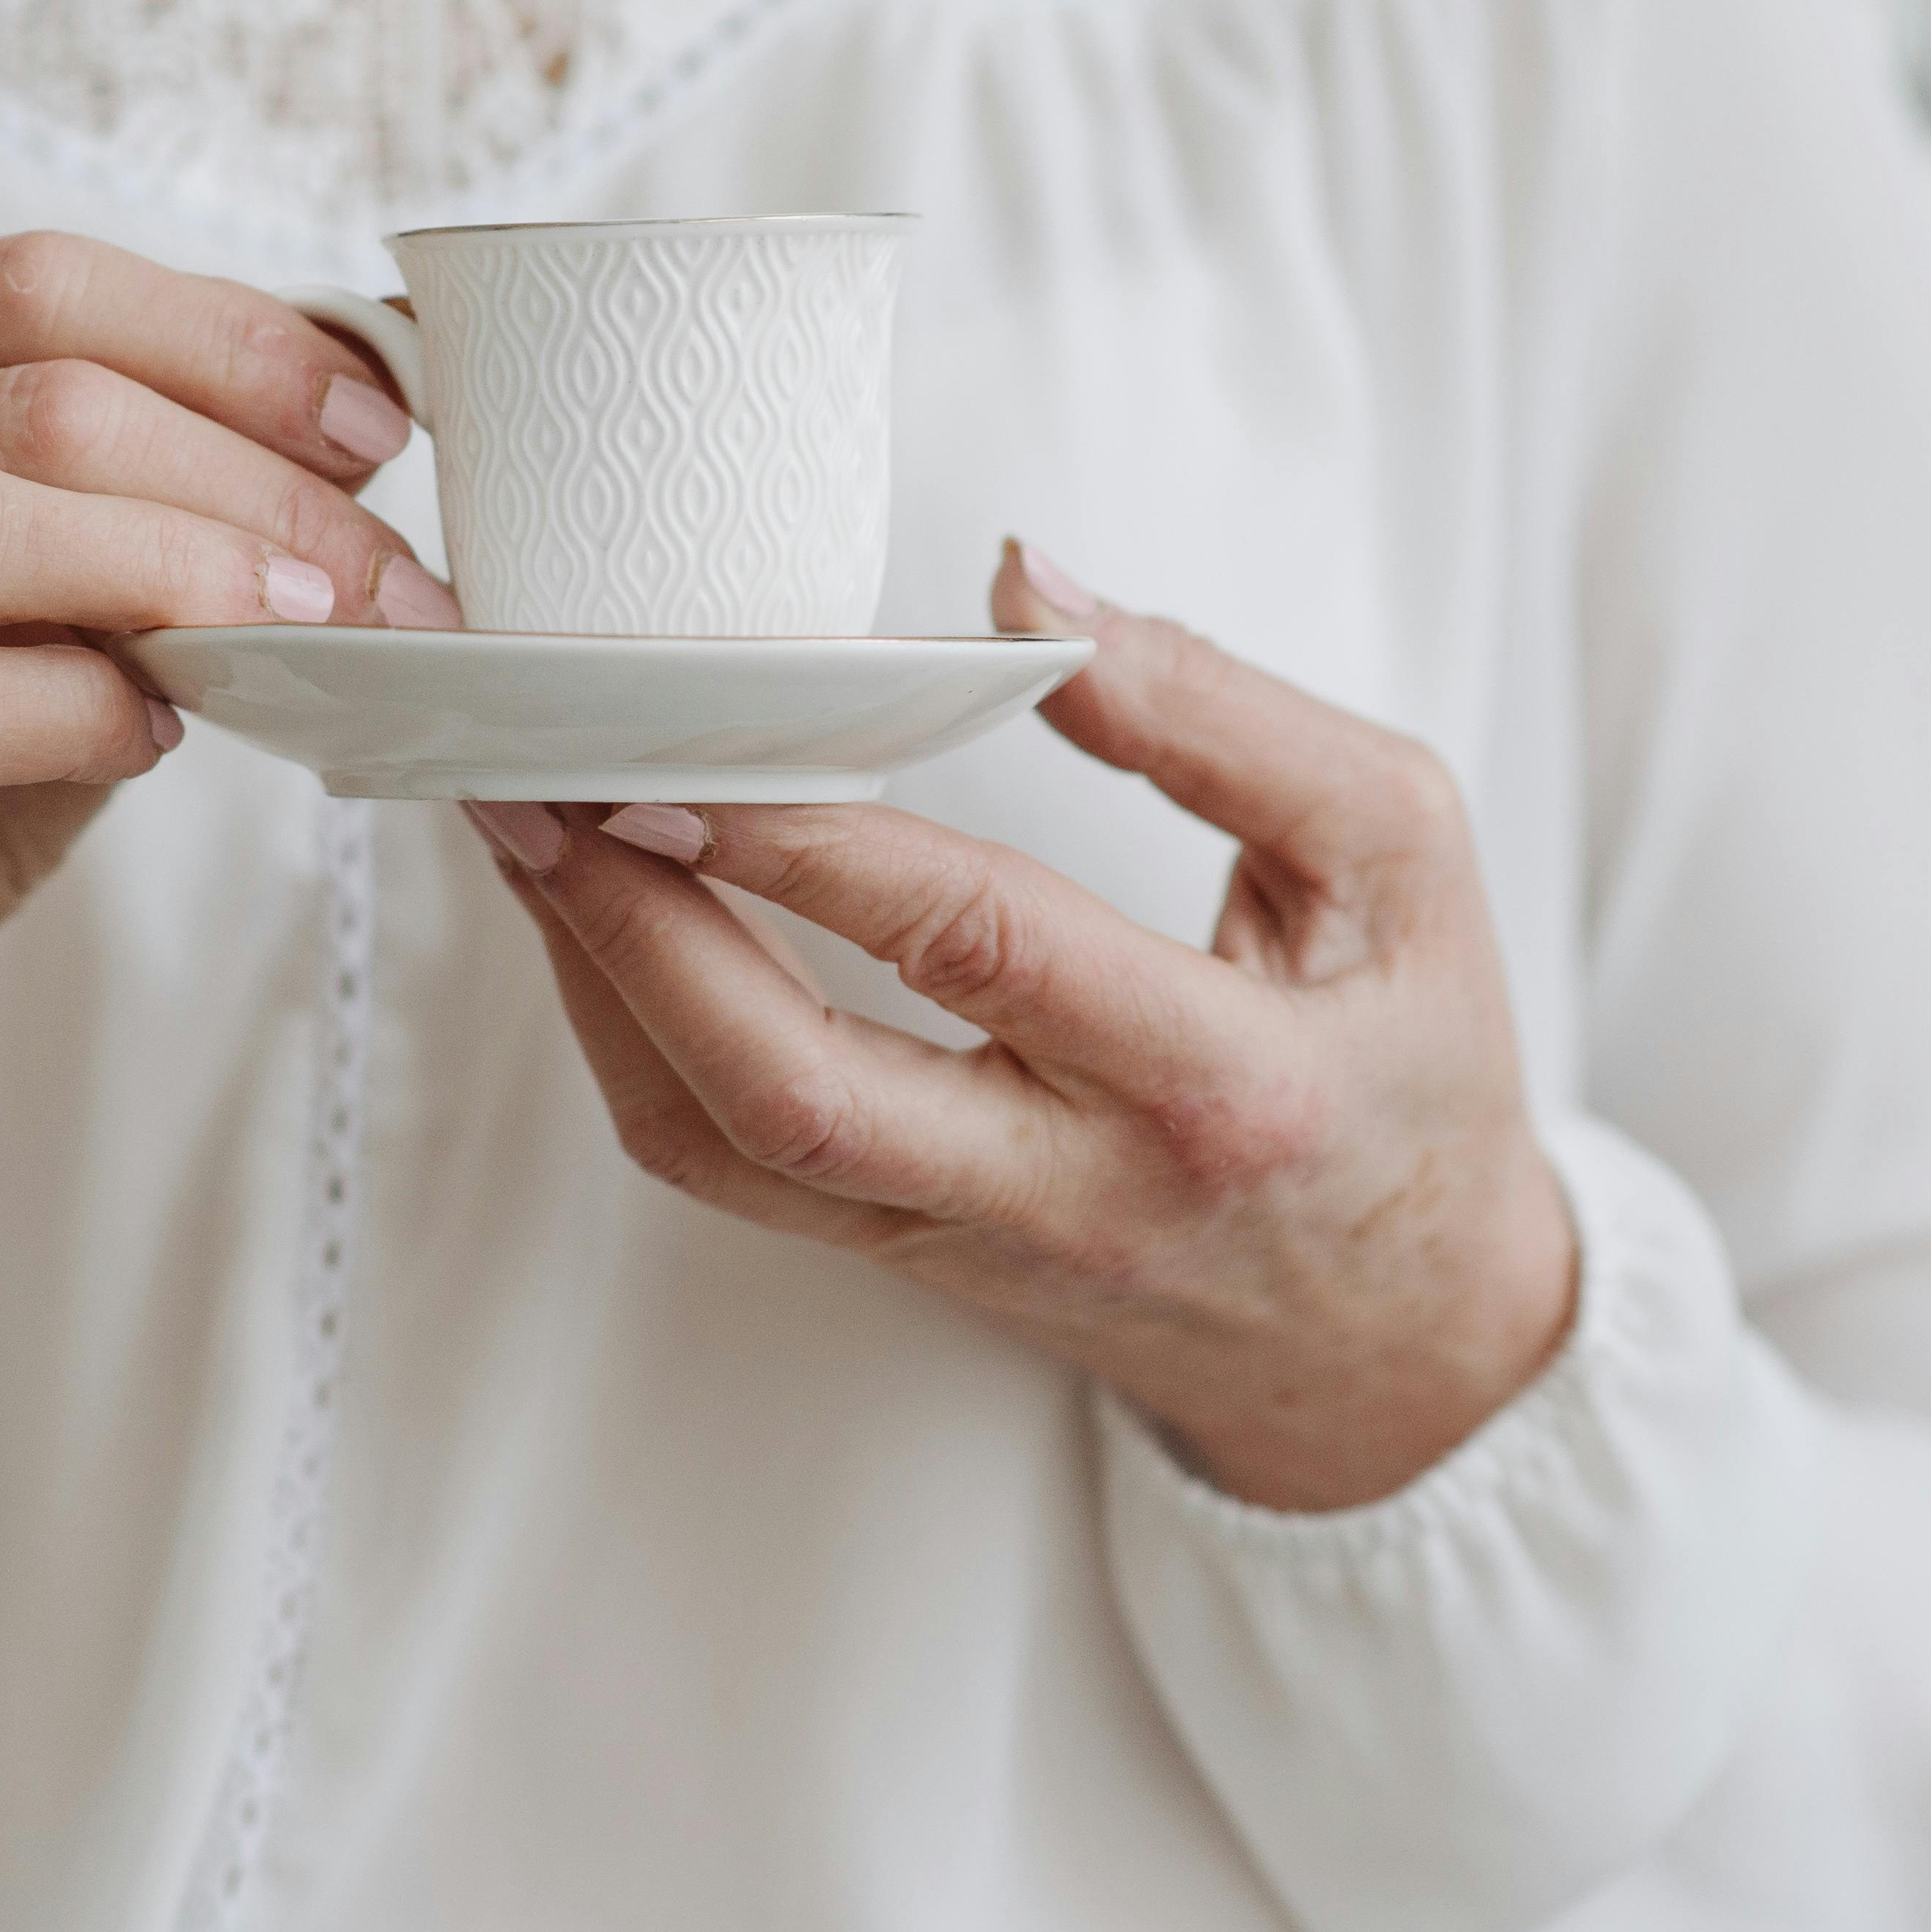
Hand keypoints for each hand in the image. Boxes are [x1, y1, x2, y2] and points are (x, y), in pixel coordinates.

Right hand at [0, 231, 454, 1377]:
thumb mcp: (42, 609)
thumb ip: (149, 503)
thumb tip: (354, 415)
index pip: (28, 285)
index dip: (227, 342)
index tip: (371, 425)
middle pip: (25, 398)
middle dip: (241, 475)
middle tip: (375, 570)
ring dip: (169, 572)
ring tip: (293, 635)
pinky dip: (71, 710)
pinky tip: (150, 739)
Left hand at [467, 543, 1574, 1511]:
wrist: (1398, 1348)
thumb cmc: (1406, 1073)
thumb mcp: (1401, 860)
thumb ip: (1220, 715)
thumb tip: (1021, 583)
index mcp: (1221, 1085)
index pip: (979, 944)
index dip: (809, 840)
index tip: (681, 730)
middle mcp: (1074, 1190)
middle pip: (797, 1088)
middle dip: (640, 926)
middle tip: (539, 778)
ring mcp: (968, 1241)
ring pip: (725, 1144)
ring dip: (596, 983)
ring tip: (524, 824)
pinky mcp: (901, 1259)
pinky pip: (725, 1164)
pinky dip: (631, 1039)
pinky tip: (593, 919)